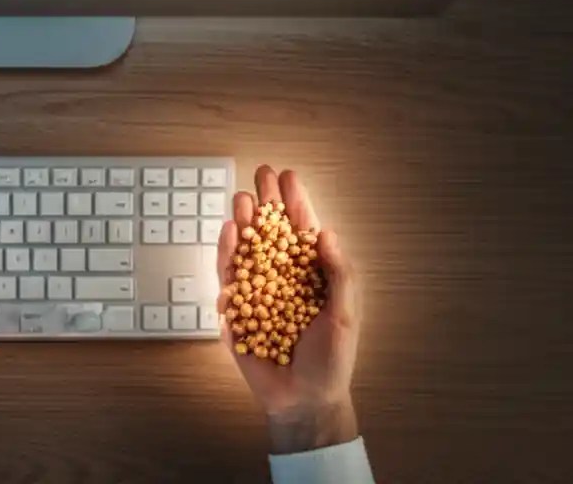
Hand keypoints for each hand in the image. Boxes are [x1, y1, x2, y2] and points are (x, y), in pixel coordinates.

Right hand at [217, 166, 361, 453]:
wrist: (304, 399)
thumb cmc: (332, 360)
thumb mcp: (345, 315)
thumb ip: (339, 274)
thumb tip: (327, 234)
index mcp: (311, 276)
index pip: (301, 232)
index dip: (294, 203)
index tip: (288, 176)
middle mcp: (282, 278)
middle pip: (270, 233)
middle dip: (266, 202)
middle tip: (260, 173)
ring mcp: (257, 292)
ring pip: (247, 249)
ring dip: (244, 221)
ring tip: (243, 197)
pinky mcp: (236, 310)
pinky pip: (228, 277)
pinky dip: (227, 253)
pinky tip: (230, 232)